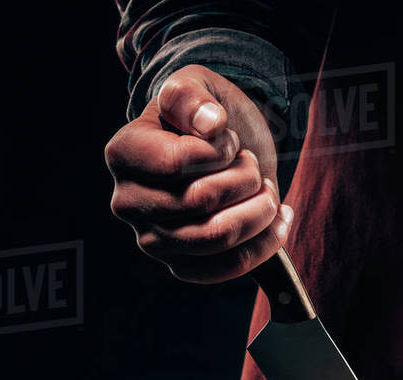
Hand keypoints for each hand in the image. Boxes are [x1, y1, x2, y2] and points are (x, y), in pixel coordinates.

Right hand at [105, 65, 292, 282]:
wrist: (227, 154)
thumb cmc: (207, 120)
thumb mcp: (198, 88)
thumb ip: (192, 95)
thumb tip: (209, 124)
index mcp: (124, 156)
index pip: (177, 164)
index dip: (219, 151)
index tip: (230, 141)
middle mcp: (128, 203)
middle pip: (201, 202)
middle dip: (245, 179)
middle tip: (252, 164)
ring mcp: (153, 240)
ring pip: (219, 238)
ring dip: (260, 211)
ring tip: (267, 190)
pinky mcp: (183, 266)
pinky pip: (229, 268)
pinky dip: (265, 243)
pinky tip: (279, 220)